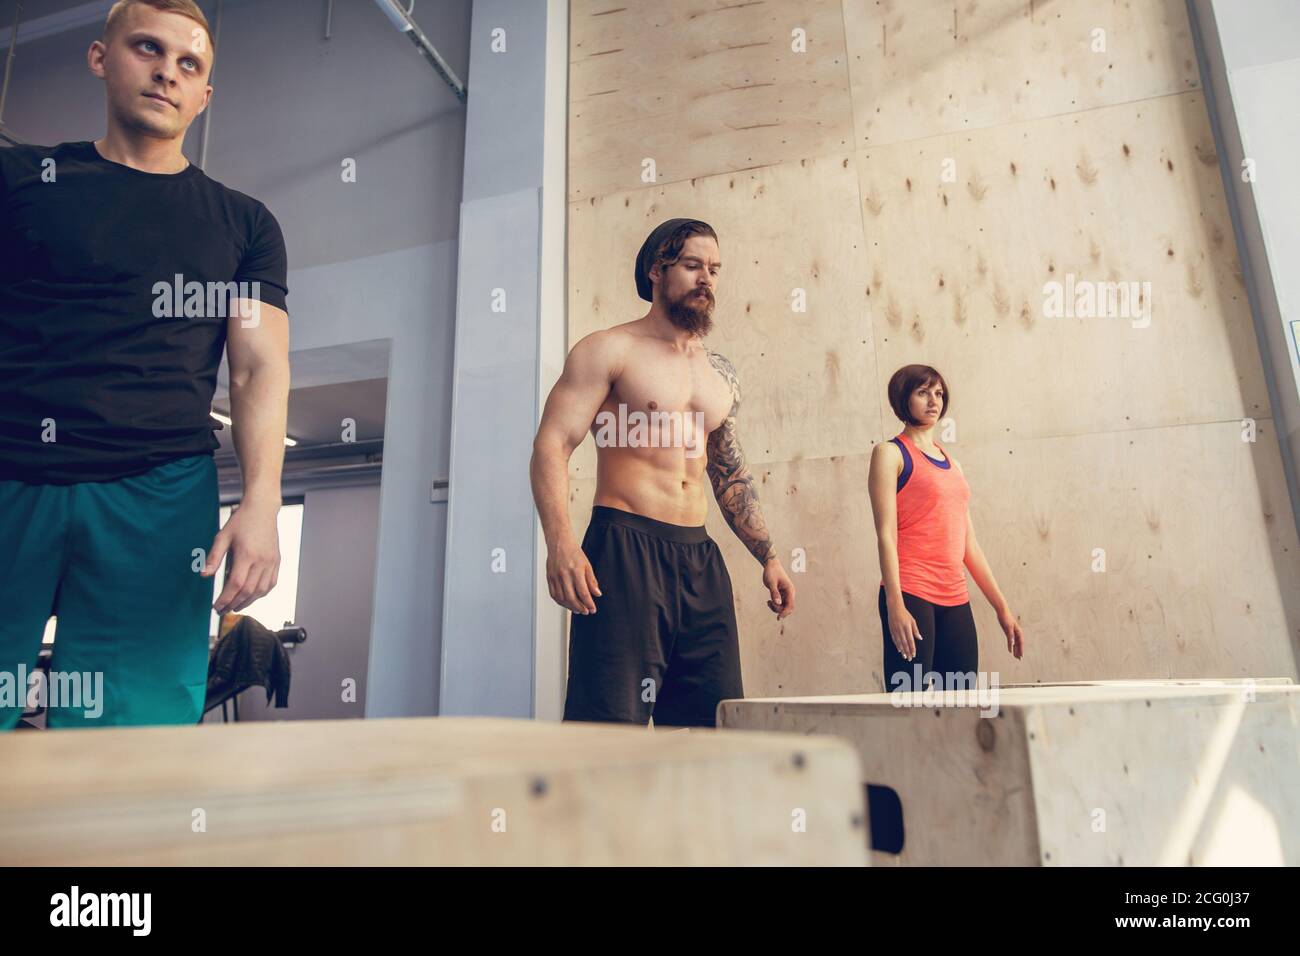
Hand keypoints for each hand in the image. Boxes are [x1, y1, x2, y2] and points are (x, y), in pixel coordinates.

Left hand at [203, 499, 280, 613]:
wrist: (262, 510)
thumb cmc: (241, 522)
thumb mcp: (222, 537)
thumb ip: (213, 557)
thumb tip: (203, 575)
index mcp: (246, 555)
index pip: (235, 585)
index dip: (225, 599)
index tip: (216, 606)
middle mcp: (261, 561)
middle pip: (248, 591)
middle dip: (234, 604)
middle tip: (222, 611)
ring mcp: (271, 562)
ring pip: (261, 591)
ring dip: (248, 602)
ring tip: (235, 607)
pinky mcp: (277, 561)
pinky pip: (271, 584)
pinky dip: (261, 594)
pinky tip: (251, 596)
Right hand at [546, 538, 600, 613]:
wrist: (560, 544)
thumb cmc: (574, 553)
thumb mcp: (587, 565)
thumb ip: (592, 581)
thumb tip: (597, 594)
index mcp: (576, 571)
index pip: (583, 593)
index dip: (589, 603)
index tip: (592, 609)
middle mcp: (564, 575)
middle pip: (572, 598)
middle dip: (580, 608)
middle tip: (585, 612)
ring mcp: (555, 577)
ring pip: (562, 598)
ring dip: (570, 607)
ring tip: (577, 609)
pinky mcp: (549, 578)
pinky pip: (554, 594)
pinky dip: (560, 602)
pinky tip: (566, 604)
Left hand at [762, 557, 795, 619]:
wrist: (771, 565)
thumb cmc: (771, 572)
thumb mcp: (771, 582)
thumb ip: (774, 593)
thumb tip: (777, 603)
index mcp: (790, 590)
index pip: (790, 605)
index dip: (785, 612)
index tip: (778, 617)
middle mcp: (789, 593)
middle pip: (787, 608)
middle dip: (779, 609)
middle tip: (769, 603)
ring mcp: (786, 594)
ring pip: (783, 606)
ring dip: (776, 607)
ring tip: (768, 602)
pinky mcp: (781, 594)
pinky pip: (780, 603)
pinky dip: (774, 605)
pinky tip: (768, 601)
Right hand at [887, 598, 922, 660]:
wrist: (894, 608)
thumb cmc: (905, 614)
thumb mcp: (912, 621)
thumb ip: (915, 630)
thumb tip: (920, 638)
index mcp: (907, 628)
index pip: (910, 641)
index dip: (912, 648)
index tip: (914, 654)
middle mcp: (901, 630)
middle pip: (904, 643)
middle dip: (907, 651)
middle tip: (909, 658)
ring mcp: (895, 630)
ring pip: (899, 643)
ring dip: (902, 650)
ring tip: (904, 656)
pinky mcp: (891, 630)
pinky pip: (894, 640)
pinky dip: (897, 645)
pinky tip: (899, 650)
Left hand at [998, 607, 1024, 658]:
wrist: (1002, 613)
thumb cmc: (1006, 619)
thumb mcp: (1008, 627)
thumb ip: (1010, 636)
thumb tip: (1013, 643)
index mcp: (1019, 632)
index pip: (1021, 643)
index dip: (1021, 650)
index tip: (1021, 656)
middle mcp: (1017, 634)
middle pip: (1019, 644)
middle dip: (1019, 651)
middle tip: (1019, 659)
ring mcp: (1013, 633)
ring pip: (1015, 644)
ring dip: (1016, 650)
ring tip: (1016, 657)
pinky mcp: (1009, 633)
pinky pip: (1011, 641)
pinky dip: (1011, 646)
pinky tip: (1011, 650)